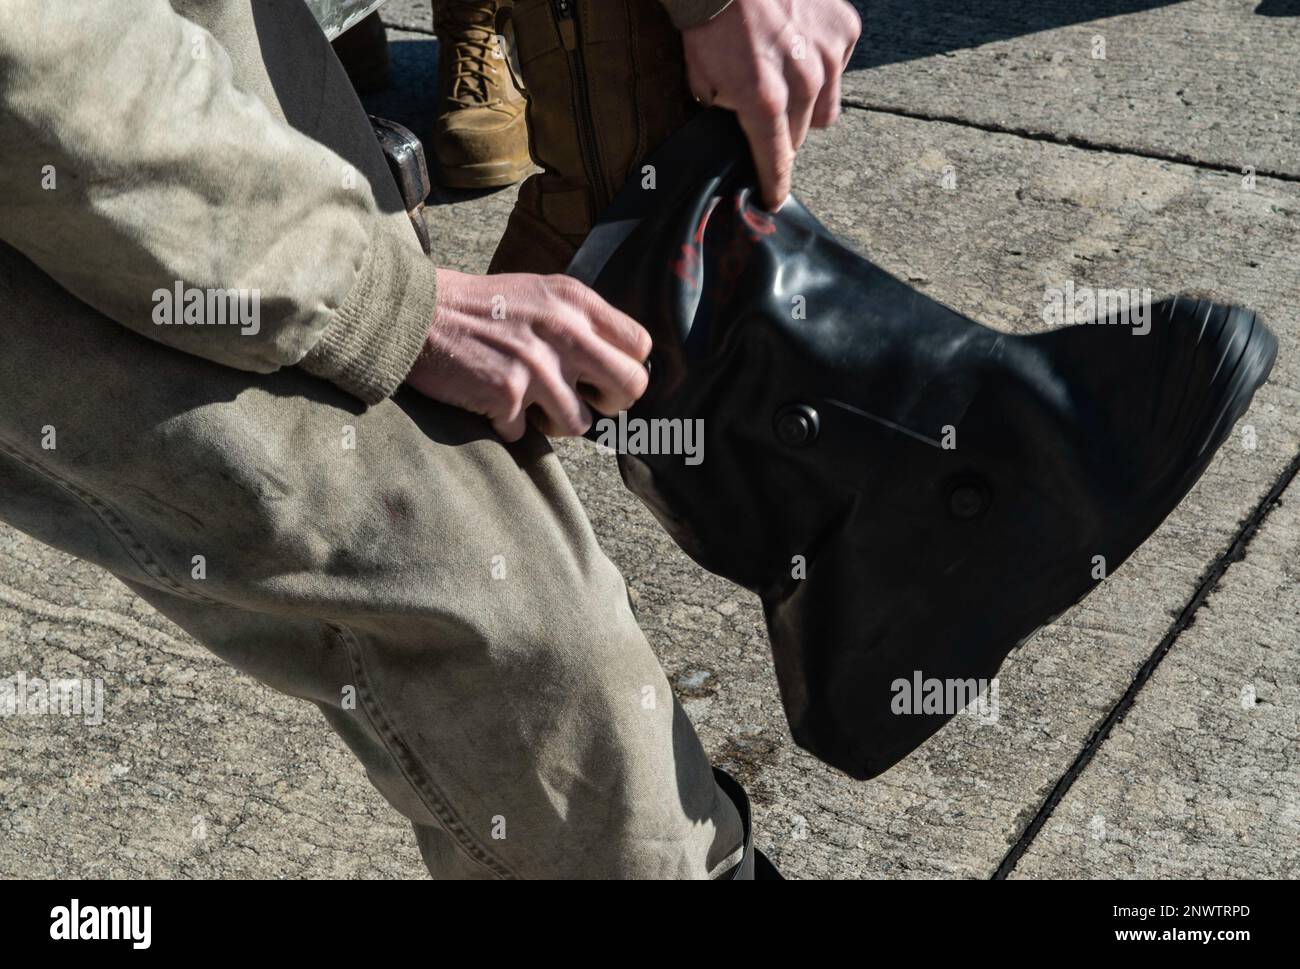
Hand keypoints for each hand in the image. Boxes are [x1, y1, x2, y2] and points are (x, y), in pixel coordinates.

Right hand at [406, 268, 651, 441]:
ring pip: (581, 424)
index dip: (627, 369)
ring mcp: (537, 366)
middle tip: (582, 400)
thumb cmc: (482, 307)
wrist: (418, 314)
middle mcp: (565, 332)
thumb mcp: (542, 294)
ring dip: (555, 423)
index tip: (603, 377)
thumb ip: (581, 321)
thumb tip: (619, 363)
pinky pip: (527, 435)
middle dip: (610, 404)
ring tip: (529, 402)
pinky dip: (509, 426)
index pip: (640, 347)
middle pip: (630, 388)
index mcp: (577, 303)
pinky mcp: (507, 395)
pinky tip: (493, 403)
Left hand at [682, 0, 859, 209]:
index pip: (777, 160)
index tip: (773, 200)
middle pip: (801, 135)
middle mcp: (804, 80)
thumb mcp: (704, 78)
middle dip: (784, 131)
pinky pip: (839, 68)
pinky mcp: (845, 28)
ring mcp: (829, 54)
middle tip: (767, 106)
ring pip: (826, 109)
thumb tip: (741, 133)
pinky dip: (822, 64)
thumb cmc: (712, 22)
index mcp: (764, 99)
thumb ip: (729, 111)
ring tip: (786, 76)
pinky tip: (799, 45)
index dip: (774, 185)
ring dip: (807, 102)